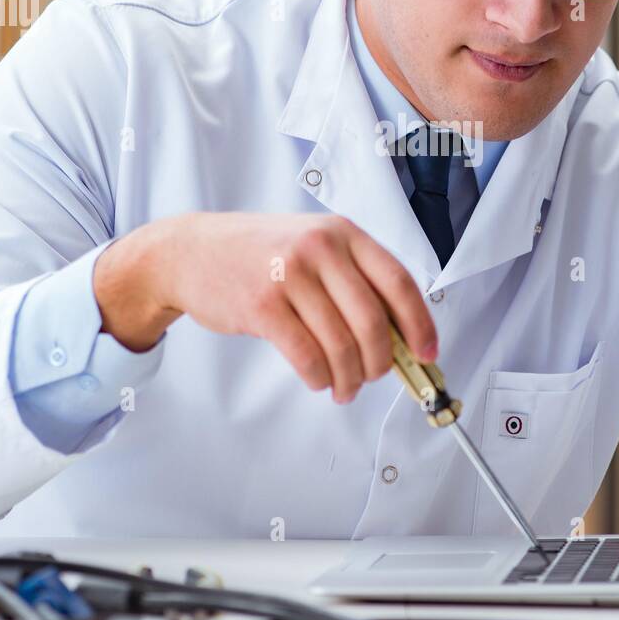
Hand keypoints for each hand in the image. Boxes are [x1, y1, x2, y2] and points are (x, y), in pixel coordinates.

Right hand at [94, 213, 437, 403]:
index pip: (398, 282)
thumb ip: (354, 279)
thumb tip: (399, 334)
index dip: (419, 324)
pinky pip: (307, 356)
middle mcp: (320, 248)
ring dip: (349, 378)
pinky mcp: (262, 305)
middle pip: (373, 321)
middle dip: (382, 362)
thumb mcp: (314, 244)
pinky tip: (319, 379)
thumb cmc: (260, 253)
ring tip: (345, 386)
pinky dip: (320, 377)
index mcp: (343, 232)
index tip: (426, 353)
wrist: (191, 250)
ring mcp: (290, 274)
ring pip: (341, 345)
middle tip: (375, 376)